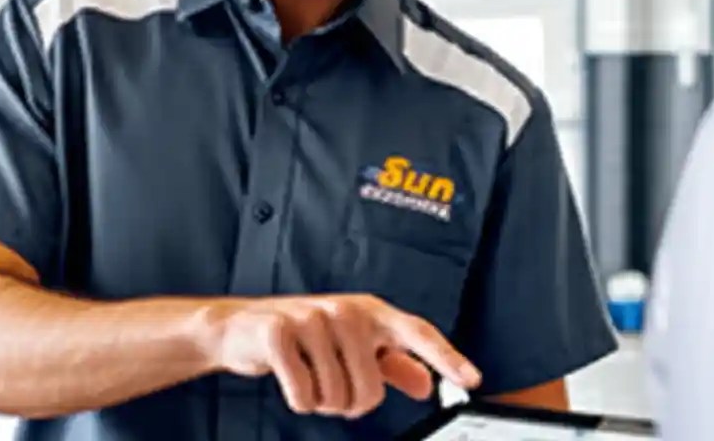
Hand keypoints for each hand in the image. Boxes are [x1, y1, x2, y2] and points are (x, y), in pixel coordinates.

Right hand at [204, 294, 480, 418]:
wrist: (240, 328)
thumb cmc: (304, 337)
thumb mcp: (350, 346)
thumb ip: (392, 363)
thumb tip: (427, 384)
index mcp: (369, 311)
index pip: (416, 332)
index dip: (446, 357)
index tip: (473, 379)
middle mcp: (345, 310)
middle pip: (371, 390)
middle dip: (349, 404)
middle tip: (331, 388)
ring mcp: (311, 318)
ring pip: (336, 396)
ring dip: (321, 402)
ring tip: (307, 376)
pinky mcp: (279, 333)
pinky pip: (304, 395)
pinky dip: (298, 400)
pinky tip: (289, 379)